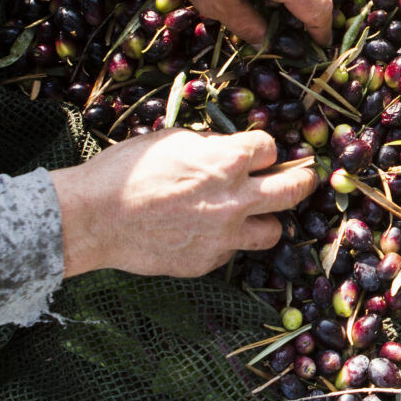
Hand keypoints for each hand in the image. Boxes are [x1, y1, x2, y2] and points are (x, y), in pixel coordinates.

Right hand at [50, 129, 317, 277]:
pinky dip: (226, 240)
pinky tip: (203, 232)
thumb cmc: (126, 172)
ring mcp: (224, 235)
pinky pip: (232, 250)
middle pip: (293, 190)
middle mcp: (234, 199)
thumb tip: (226, 148)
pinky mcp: (208, 260)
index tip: (259, 152)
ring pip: (273, 231)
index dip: (263, 148)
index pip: (270, 148)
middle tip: (305, 178)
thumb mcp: (171, 140)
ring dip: (267, 219)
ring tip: (254, 213)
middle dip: (304, 181)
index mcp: (226, 161)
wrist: (95, 218)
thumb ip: (208, 145)